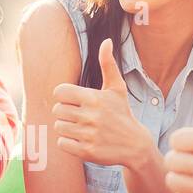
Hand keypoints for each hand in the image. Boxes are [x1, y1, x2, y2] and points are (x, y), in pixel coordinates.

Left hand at [52, 38, 152, 168]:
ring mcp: (88, 135)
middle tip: (79, 116)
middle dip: (65, 113)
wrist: (135, 145)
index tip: (74, 101)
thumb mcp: (117, 88)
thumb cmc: (122, 113)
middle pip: (57, 110)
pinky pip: (62, 143)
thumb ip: (108, 64)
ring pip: (59, 127)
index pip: (59, 92)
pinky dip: (68, 142)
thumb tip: (106, 41)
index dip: (64, 96)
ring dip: (67, 128)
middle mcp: (91, 116)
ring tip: (81, 128)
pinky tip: (81, 140)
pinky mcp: (86, 151)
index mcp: (94, 98)